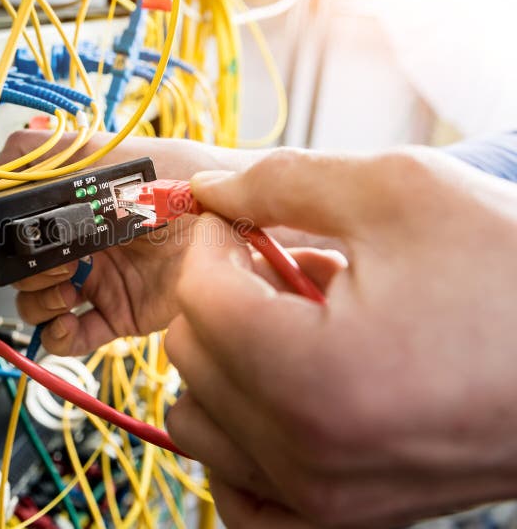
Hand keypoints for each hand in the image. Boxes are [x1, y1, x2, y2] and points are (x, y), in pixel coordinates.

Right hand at [0, 131, 257, 354]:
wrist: (237, 228)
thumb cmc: (190, 181)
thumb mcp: (124, 157)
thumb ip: (69, 154)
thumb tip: (10, 153)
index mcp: (79, 207)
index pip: (25, 225)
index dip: (15, 235)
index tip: (22, 237)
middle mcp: (85, 244)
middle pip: (27, 266)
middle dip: (28, 270)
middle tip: (54, 265)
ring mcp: (100, 281)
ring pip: (40, 303)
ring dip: (38, 302)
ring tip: (65, 294)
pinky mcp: (118, 314)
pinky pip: (73, 336)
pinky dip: (58, 337)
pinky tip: (68, 323)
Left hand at [165, 148, 516, 527]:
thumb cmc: (514, 273)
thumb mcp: (398, 191)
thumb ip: (279, 182)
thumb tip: (208, 192)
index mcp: (316, 376)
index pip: (198, 296)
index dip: (215, 242)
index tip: (247, 222)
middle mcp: (309, 455)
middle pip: (192, 354)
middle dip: (222, 293)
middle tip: (277, 263)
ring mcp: (323, 498)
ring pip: (200, 418)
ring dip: (226, 356)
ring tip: (291, 318)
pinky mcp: (343, 517)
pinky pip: (239, 490)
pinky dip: (237, 435)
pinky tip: (274, 389)